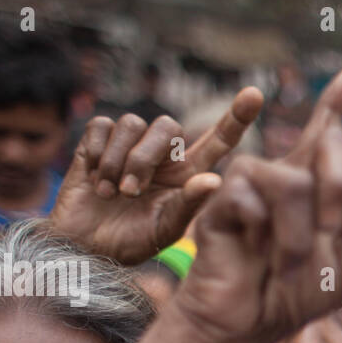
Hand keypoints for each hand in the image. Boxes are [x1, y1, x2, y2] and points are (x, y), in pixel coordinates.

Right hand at [48, 87, 264, 264]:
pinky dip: (98, 154)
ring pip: (132, 123)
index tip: (255, 95)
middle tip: (131, 192)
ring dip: (119, 160)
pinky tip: (94, 179)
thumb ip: (189, 206)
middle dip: (146, 158)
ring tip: (111, 192)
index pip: (218, 140)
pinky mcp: (98, 141)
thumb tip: (214, 180)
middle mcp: (163, 154)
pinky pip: (102, 126)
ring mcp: (130, 145)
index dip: (236, 117)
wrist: (86, 247)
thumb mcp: (164, 231)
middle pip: (168, 125)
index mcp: (188, 173)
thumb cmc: (131, 242)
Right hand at [171, 69, 341, 342]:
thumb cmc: (298, 293)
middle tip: (333, 231)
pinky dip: (266, 239)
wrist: (251, 323)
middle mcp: (286, 173)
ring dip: (300, 237)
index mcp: (318, 186)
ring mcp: (252, 182)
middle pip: (331, 145)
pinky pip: (255, 201)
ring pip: (294, 182)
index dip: (335, 104)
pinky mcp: (220, 197)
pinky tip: (254, 252)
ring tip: (288, 263)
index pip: (329, 135)